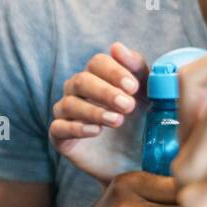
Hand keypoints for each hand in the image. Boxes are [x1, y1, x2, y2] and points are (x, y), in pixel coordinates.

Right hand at [50, 43, 148, 182]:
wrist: (137, 160)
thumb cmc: (141, 121)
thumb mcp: (147, 94)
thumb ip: (136, 69)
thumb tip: (117, 46)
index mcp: (98, 76)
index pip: (97, 62)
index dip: (113, 72)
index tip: (133, 87)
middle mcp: (78, 91)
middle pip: (81, 80)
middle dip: (105, 91)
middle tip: (128, 105)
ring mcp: (67, 114)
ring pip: (68, 104)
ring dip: (94, 111)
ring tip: (117, 121)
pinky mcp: (61, 138)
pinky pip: (58, 127)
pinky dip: (76, 127)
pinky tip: (96, 131)